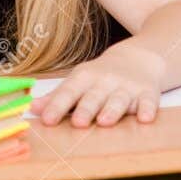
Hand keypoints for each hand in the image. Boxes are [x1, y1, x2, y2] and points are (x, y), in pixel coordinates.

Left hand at [31, 42, 164, 127]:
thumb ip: (57, 97)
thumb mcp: (79, 80)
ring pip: (119, 99)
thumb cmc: (102, 75)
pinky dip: (148, 109)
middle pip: (94, 96)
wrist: (139, 57)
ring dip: (112, 109)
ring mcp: (128, 87)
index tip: (46, 119)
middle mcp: (106, 81)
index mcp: (85, 78)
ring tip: (106, 121)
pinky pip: (149, 101)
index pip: (69, 91)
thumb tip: (31, 109)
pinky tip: (146, 118)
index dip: (57, 105)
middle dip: (86, 108)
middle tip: (78, 122)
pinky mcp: (148, 93)